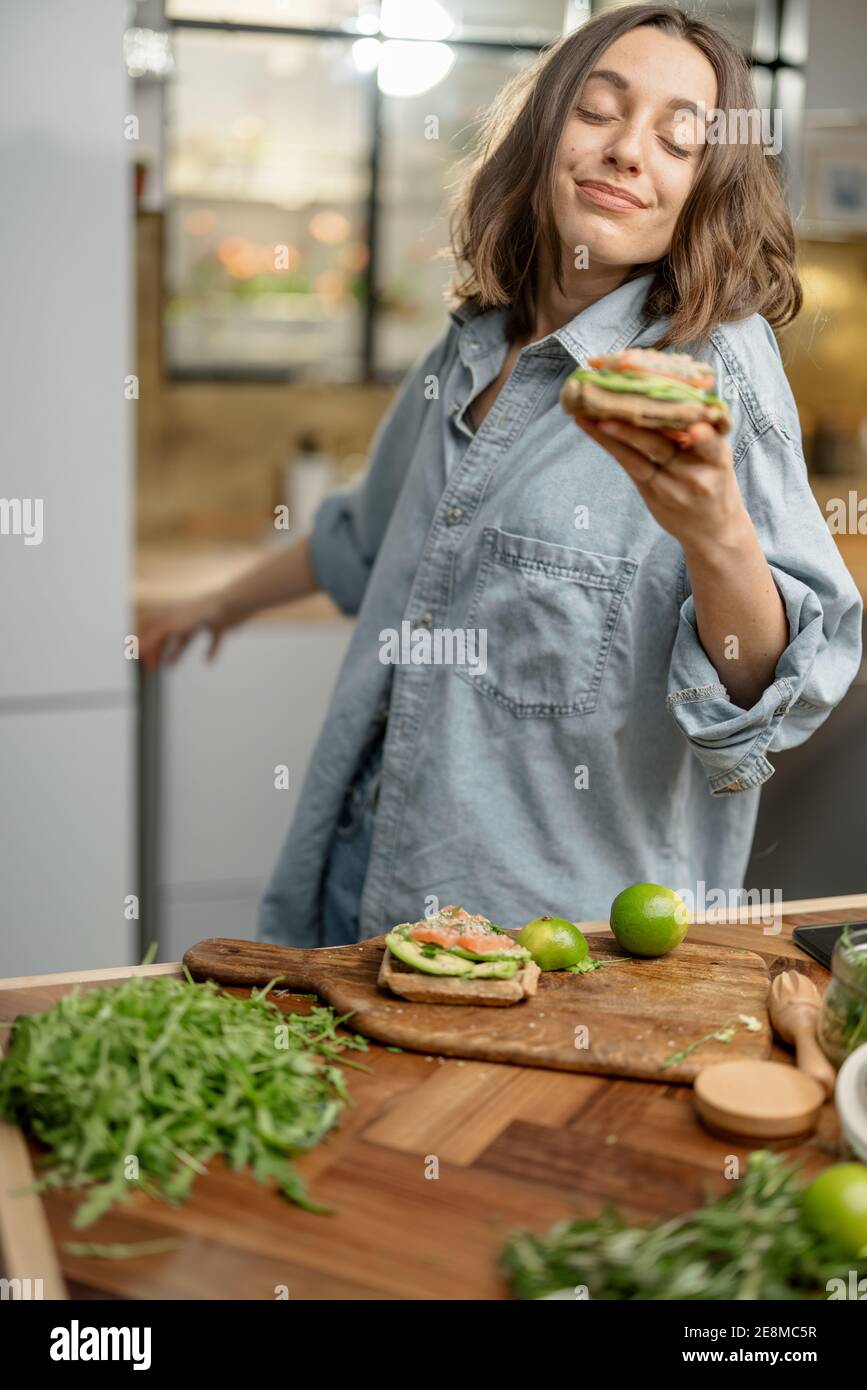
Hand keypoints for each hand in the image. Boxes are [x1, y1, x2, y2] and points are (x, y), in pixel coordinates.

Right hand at [139, 591, 231, 671]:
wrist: (234, 602)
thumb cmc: (205, 610)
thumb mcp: (175, 625)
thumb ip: (156, 636)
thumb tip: (136, 646)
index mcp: (174, 614)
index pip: (154, 631)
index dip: (145, 645)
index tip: (137, 659)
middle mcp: (186, 617)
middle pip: (167, 636)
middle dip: (157, 651)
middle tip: (152, 668)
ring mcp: (203, 621)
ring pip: (186, 638)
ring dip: (176, 652)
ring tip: (170, 665)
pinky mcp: (219, 626)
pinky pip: (213, 640)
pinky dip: (210, 650)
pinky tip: (208, 661)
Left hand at [573, 416, 748, 552]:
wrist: (712, 529)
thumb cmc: (715, 480)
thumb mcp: (719, 456)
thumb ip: (702, 432)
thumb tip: (671, 389)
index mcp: (717, 458)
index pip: (711, 447)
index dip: (704, 439)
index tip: (697, 429)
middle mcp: (693, 474)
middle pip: (662, 447)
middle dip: (633, 427)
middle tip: (612, 404)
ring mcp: (668, 487)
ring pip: (636, 456)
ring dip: (611, 434)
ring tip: (587, 415)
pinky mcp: (651, 493)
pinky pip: (627, 465)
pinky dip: (609, 444)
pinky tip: (591, 426)